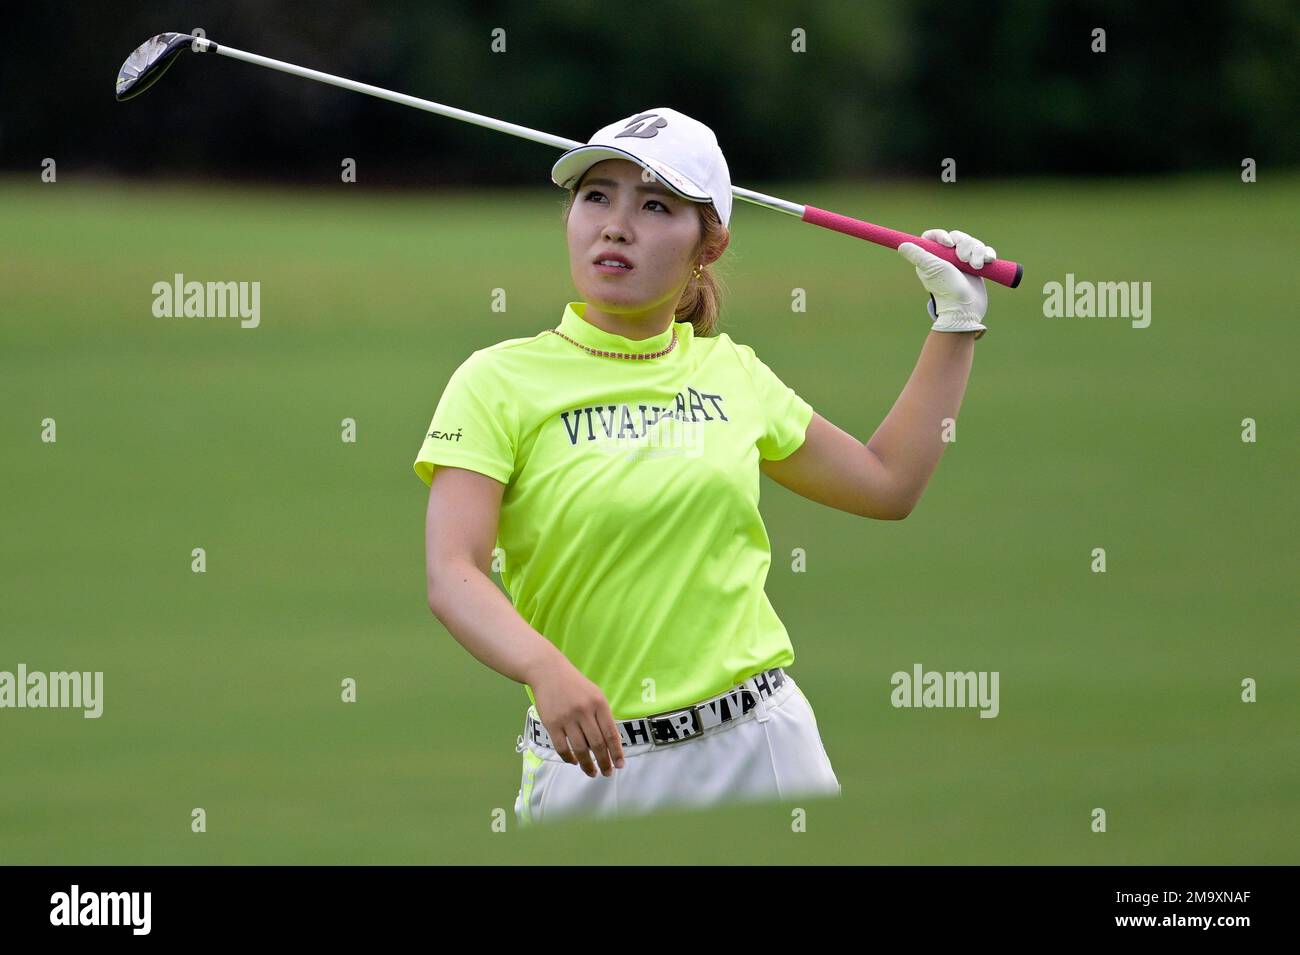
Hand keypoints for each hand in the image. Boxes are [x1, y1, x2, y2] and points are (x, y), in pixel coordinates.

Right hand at [526, 653, 624, 777]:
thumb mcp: (595, 695)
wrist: (549, 672)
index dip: (616, 752)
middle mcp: (584, 711)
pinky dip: (569, 758)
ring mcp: (567, 718)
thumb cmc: (576, 685)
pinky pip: (562, 747)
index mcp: (599, 704)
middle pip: (597, 744)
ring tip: (592, 772)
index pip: (611, 733)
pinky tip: (574, 762)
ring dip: (587, 764)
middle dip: (604, 762)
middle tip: (607, 773)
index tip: (619, 765)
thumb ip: (603, 716)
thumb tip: (610, 743)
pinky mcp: (551, 723)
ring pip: (580, 749)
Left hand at [898, 228, 994, 337]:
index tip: (948, 244)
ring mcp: (963, 261)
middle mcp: (947, 257)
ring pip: (973, 243)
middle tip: (964, 260)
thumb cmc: (946, 289)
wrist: (965, 308)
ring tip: (976, 266)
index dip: (942, 235)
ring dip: (977, 252)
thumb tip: (901, 245)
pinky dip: (988, 254)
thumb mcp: (930, 269)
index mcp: (933, 257)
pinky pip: (985, 251)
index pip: (934, 236)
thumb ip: (917, 255)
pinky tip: (988, 261)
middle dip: (965, 245)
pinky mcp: (978, 265)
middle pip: (958, 237)